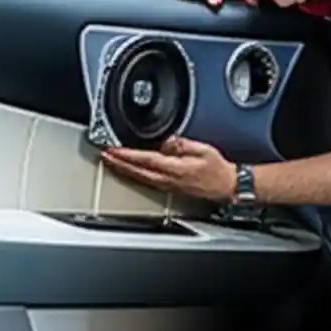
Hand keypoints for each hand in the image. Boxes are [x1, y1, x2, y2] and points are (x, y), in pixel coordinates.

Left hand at [102, 136, 236, 202]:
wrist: (227, 187)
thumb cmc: (218, 169)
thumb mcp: (203, 150)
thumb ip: (182, 144)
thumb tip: (167, 141)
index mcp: (175, 169)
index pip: (145, 160)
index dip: (127, 155)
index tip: (114, 150)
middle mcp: (167, 180)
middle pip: (136, 171)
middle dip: (118, 163)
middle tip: (104, 155)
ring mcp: (167, 186)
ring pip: (139, 178)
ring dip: (123, 169)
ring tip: (111, 162)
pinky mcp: (168, 189)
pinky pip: (146, 182)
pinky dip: (133, 175)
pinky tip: (129, 171)